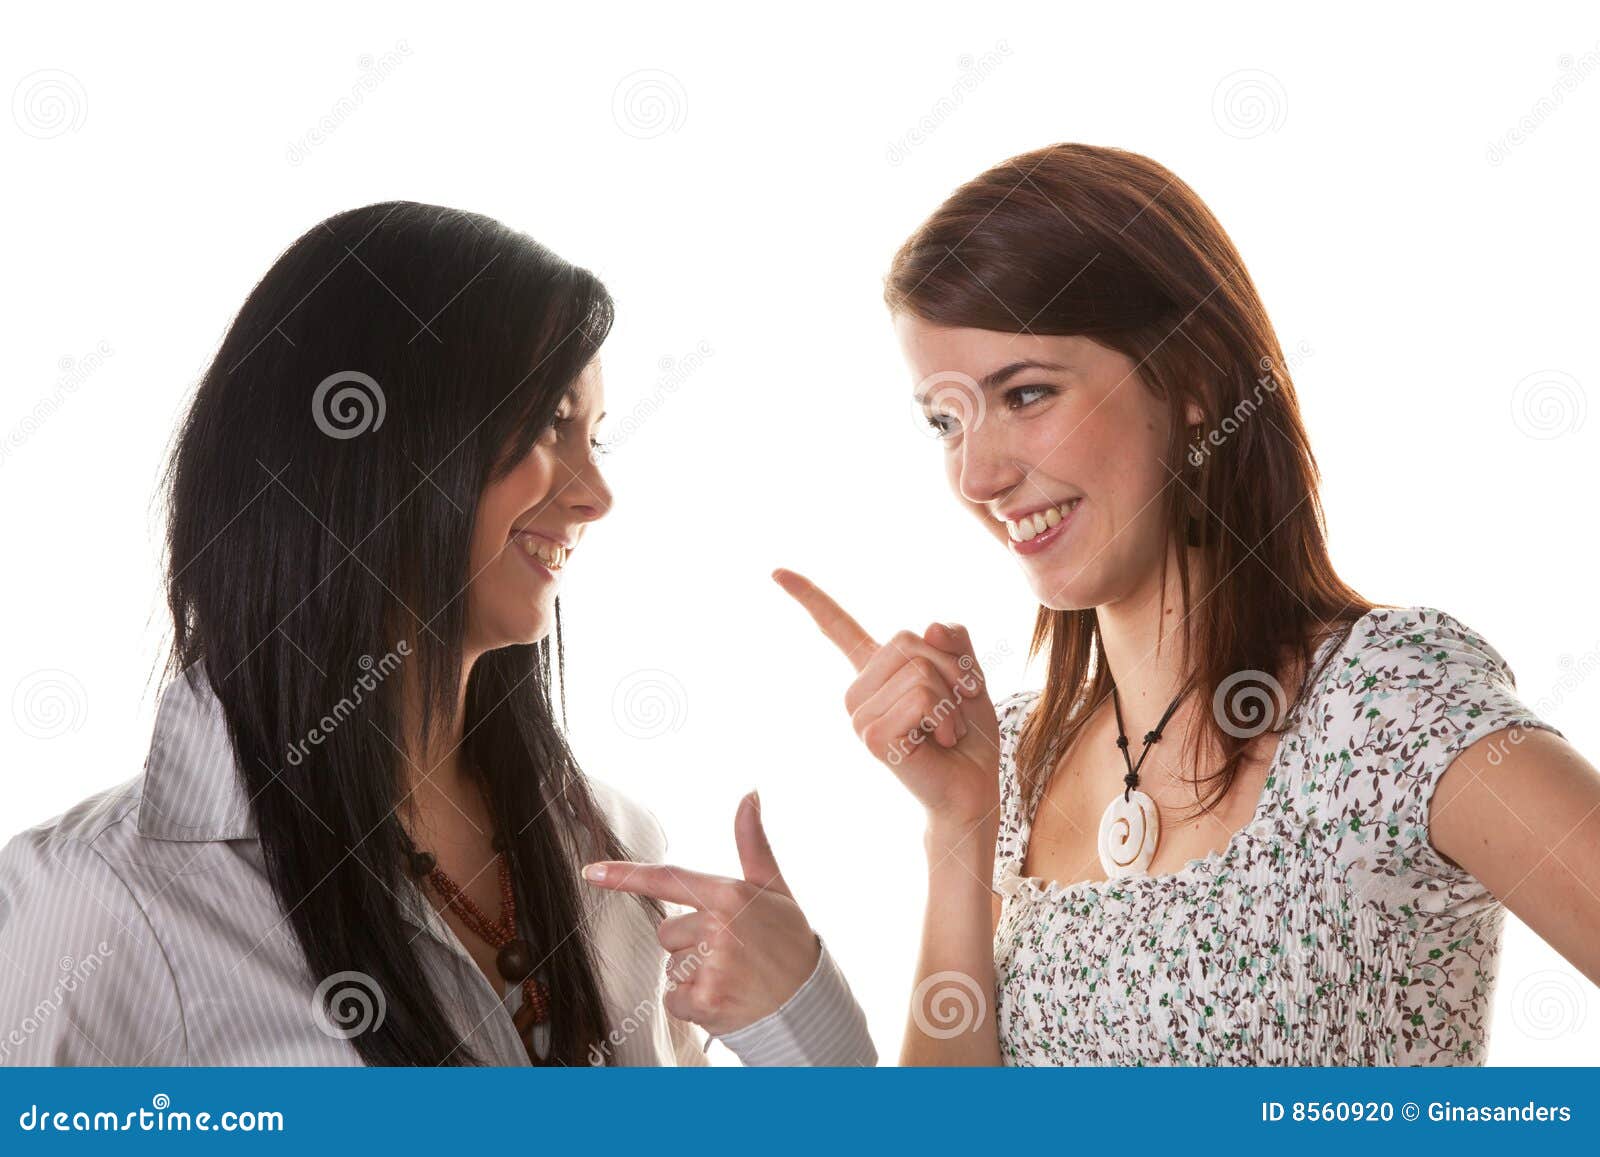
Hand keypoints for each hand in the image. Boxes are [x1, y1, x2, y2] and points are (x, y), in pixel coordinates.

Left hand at [580, 792, 820, 1036]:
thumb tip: (749, 794)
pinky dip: (693, 1004)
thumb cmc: (788, 941)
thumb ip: (753, 844)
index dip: (625, 875)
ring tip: (732, 977)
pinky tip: (724, 999)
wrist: (810, 1002)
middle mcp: (717, 927)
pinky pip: (673, 999)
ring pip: (671, 968)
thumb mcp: (774, 889)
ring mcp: (711, 965)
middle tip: (730, 952)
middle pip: (667, 933)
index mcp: (729, 894)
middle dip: (690, 944)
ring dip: (693, 975)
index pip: (667, 880)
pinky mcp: (706, 1000)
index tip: (591, 872)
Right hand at [772, 567, 1000, 829]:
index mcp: (876, 670)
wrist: (973, 787)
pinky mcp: (871, 737)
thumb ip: (954, 642)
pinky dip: (945, 717)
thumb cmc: (968, 734)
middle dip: (950, 667)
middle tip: (958, 703)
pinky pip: (920, 697)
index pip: (836, 626)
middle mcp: (860, 690)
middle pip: (906, 640)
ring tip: (947, 727)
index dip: (808, 596)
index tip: (775, 571)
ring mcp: (860, 715)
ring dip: (951, 698)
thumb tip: (930, 626)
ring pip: (918, 671)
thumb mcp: (968, 675)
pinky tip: (939, 741)